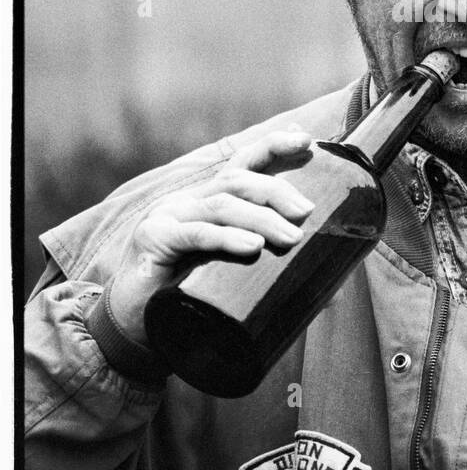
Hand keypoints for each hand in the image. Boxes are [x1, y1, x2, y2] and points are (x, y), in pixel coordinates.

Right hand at [110, 130, 314, 345]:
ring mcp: (168, 217)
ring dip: (261, 217)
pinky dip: (225, 237)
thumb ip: (273, 277)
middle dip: (277, 191)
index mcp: (207, 202)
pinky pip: (194, 234)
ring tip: (290, 238)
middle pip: (237, 180)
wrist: (132, 328)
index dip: (274, 147)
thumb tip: (332, 294)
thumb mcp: (233, 280)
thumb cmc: (187, 299)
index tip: (307, 141)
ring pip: (221, 203)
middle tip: (307, 213)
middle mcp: (188, 201)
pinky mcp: (153, 240)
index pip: (243, 164)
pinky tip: (250, 245)